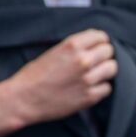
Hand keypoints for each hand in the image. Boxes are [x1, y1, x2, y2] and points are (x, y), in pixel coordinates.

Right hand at [0, 29, 115, 136]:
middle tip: (96, 62)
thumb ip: (75, 47)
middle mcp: (83, 60)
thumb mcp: (53, 52)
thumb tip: (94, 44)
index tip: (97, 47)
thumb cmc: (33, 76)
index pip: (101, 36)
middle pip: (109, 52)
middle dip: (104, 56)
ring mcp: (88, 79)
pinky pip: (107, 88)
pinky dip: (101, 88)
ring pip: (113, 69)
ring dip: (105, 71)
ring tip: (95, 74)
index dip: (100, 42)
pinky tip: (90, 88)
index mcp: (72, 45)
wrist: (22, 99)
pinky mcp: (89, 96)